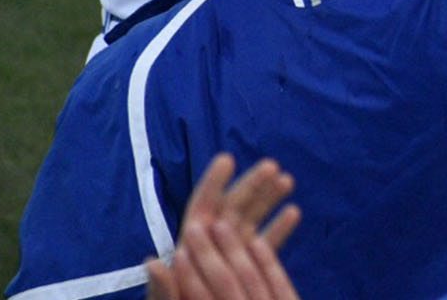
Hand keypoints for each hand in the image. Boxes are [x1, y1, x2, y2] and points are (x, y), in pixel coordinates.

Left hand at [145, 153, 300, 299]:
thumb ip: (162, 287)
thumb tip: (152, 262)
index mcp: (191, 249)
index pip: (202, 209)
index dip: (213, 184)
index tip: (227, 159)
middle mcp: (213, 245)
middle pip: (232, 207)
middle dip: (251, 184)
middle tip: (271, 166)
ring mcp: (232, 254)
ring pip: (251, 219)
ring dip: (268, 198)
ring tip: (287, 180)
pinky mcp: (249, 267)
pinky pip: (266, 244)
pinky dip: (279, 228)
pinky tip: (294, 212)